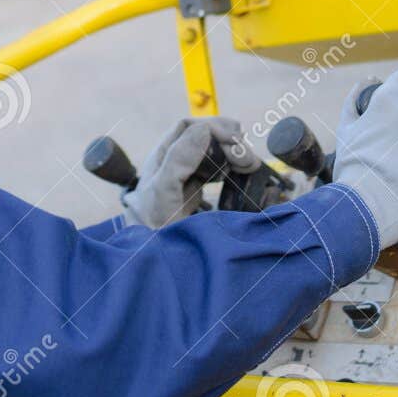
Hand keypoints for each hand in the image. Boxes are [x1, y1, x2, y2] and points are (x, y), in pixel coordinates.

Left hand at [120, 116, 257, 228]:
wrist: (149, 268)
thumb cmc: (150, 233)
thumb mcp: (163, 194)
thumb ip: (179, 160)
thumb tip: (204, 129)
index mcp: (160, 161)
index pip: (187, 128)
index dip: (214, 129)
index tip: (238, 145)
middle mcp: (168, 167)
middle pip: (201, 137)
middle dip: (227, 142)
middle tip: (248, 161)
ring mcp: (180, 181)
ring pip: (208, 153)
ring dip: (230, 154)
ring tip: (248, 165)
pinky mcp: (189, 196)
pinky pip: (210, 172)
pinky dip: (227, 168)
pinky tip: (239, 175)